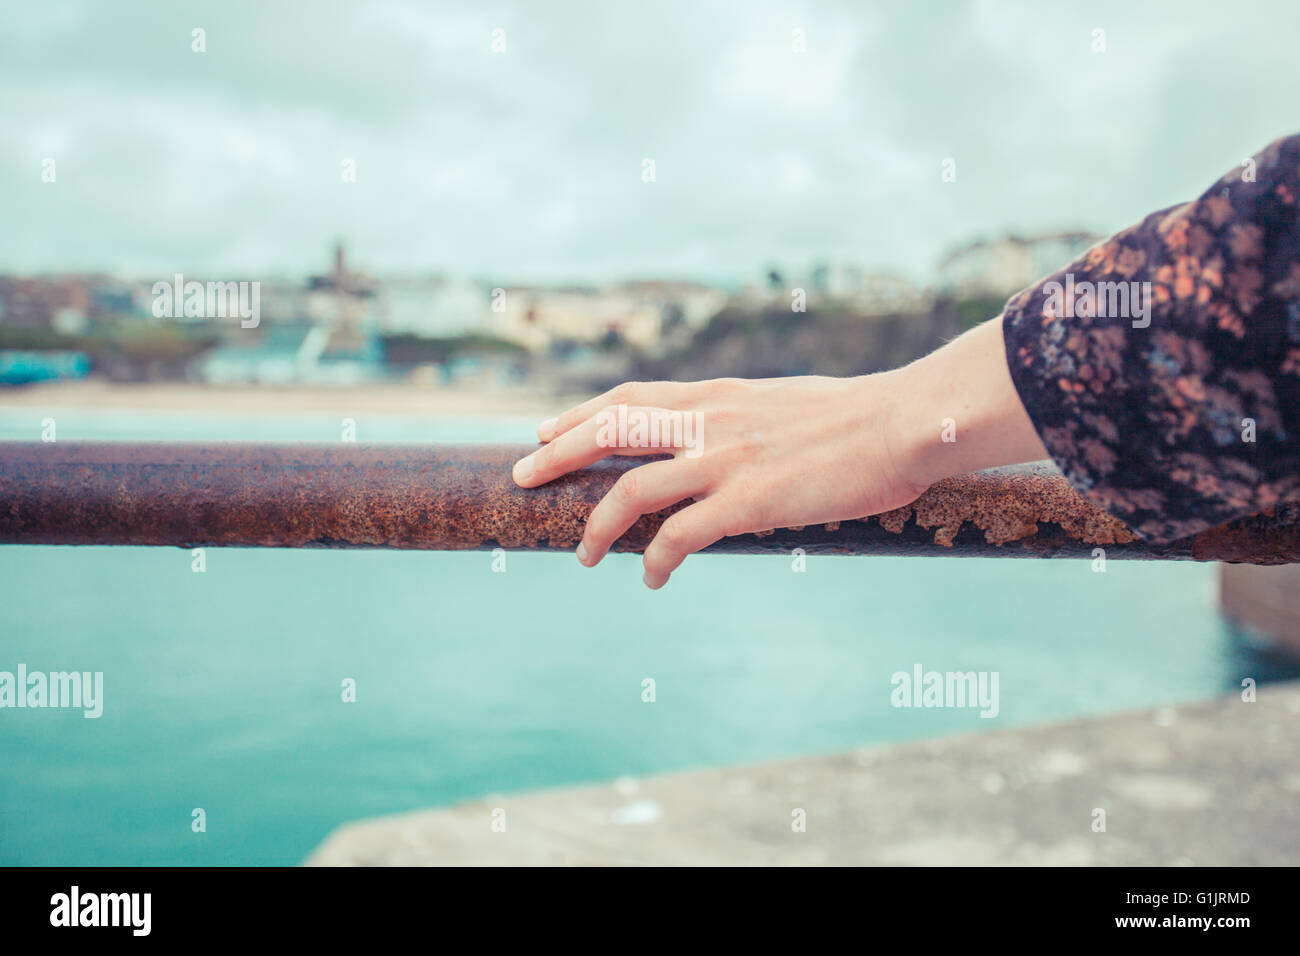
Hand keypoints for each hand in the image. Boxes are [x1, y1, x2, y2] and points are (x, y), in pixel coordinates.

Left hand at [511, 316, 1048, 588]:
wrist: (907, 421)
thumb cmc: (861, 418)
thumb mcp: (787, 404)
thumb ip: (747, 421)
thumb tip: (732, 446)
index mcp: (720, 395)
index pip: (631, 397)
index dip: (581, 413)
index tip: (547, 429)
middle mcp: (712, 420)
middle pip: (610, 429)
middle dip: (557, 453)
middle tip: (520, 476)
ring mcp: (726, 459)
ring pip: (631, 489)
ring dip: (597, 524)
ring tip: (583, 554)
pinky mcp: (750, 500)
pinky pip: (681, 536)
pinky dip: (657, 559)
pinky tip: (653, 578)